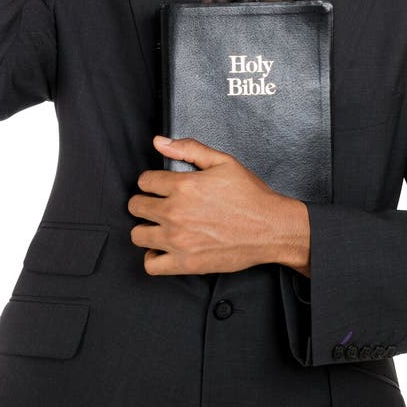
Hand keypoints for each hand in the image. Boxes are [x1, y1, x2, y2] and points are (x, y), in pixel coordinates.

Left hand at [127, 136, 287, 275]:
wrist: (271, 228)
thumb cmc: (250, 195)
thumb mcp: (223, 161)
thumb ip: (189, 149)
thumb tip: (159, 142)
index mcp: (183, 186)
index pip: (144, 181)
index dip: (151, 181)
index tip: (158, 186)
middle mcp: (176, 213)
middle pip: (136, 206)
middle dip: (144, 201)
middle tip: (158, 204)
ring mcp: (178, 240)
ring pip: (138, 234)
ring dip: (146, 227)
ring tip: (159, 225)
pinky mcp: (186, 264)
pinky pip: (151, 264)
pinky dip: (153, 256)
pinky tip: (163, 247)